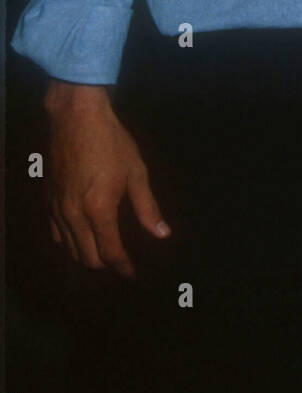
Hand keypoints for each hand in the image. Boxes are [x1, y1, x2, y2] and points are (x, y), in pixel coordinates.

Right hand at [45, 81, 170, 277]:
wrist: (76, 118)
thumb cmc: (111, 142)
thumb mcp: (136, 172)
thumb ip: (147, 207)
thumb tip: (162, 234)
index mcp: (99, 210)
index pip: (110, 252)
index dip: (123, 267)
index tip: (132, 274)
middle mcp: (74, 215)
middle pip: (87, 257)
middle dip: (106, 265)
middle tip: (121, 263)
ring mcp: (57, 209)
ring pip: (69, 249)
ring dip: (86, 256)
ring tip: (104, 254)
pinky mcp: (48, 201)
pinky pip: (56, 233)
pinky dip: (69, 242)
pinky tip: (80, 237)